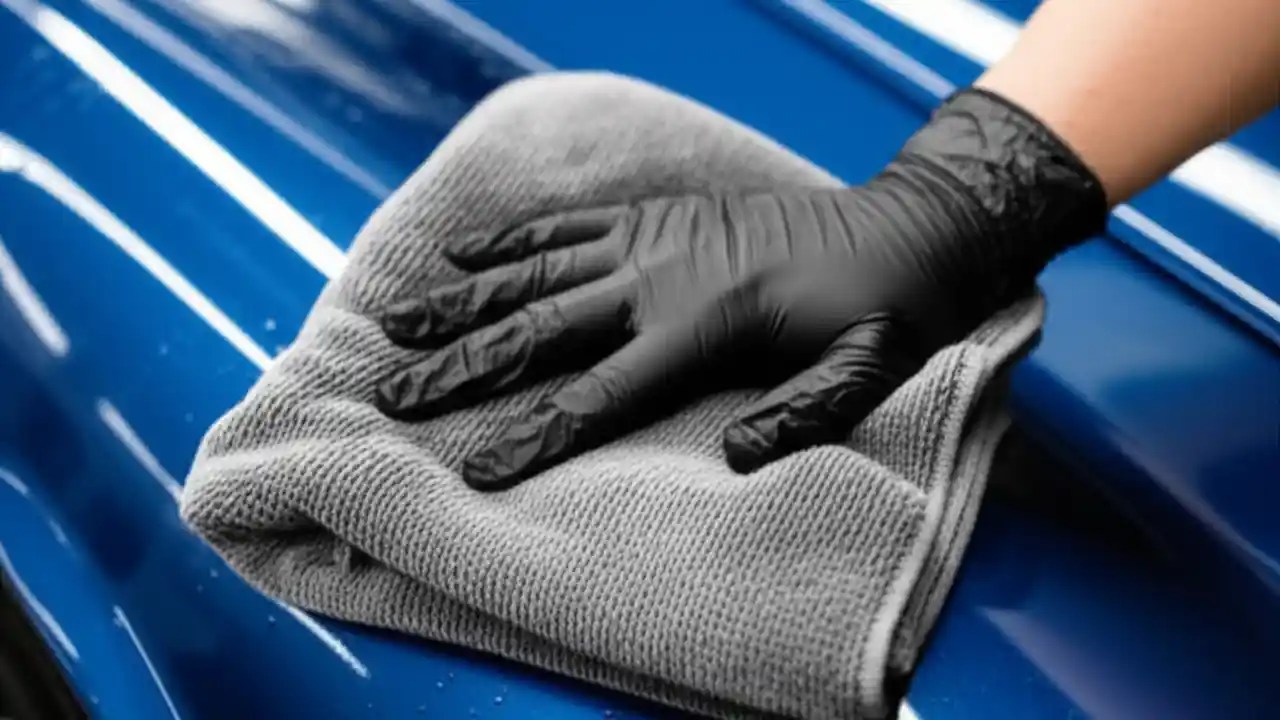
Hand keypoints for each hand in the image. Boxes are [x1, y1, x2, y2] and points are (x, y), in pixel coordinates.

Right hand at [374, 89, 1106, 489]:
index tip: (471, 471)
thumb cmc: (880, 313)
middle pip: (540, 332)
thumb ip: (801, 416)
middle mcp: (658, 280)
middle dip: (462, 369)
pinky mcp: (654, 217)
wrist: (899, 229)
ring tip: (397, 323)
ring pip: (537, 274)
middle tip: (395, 396)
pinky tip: (461, 255)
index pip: (598, 398)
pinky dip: (511, 241)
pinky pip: (567, 228)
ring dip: (463, 302)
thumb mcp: (866, 374)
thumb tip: (732, 458)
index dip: (531, 439)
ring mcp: (651, 240)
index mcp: (701, 329)